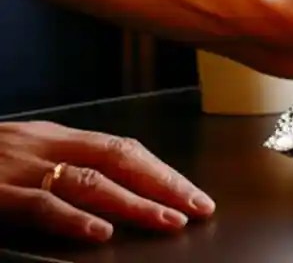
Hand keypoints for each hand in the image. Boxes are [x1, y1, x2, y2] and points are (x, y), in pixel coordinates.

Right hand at [0, 121, 213, 242]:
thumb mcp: (18, 160)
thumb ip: (59, 172)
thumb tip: (109, 198)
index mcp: (51, 137)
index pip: (121, 148)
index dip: (161, 170)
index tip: (193, 193)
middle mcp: (40, 145)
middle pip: (118, 158)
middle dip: (163, 183)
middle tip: (197, 207)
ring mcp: (16, 167)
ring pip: (89, 181)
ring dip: (134, 202)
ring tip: (167, 221)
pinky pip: (39, 204)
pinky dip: (73, 218)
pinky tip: (101, 231)